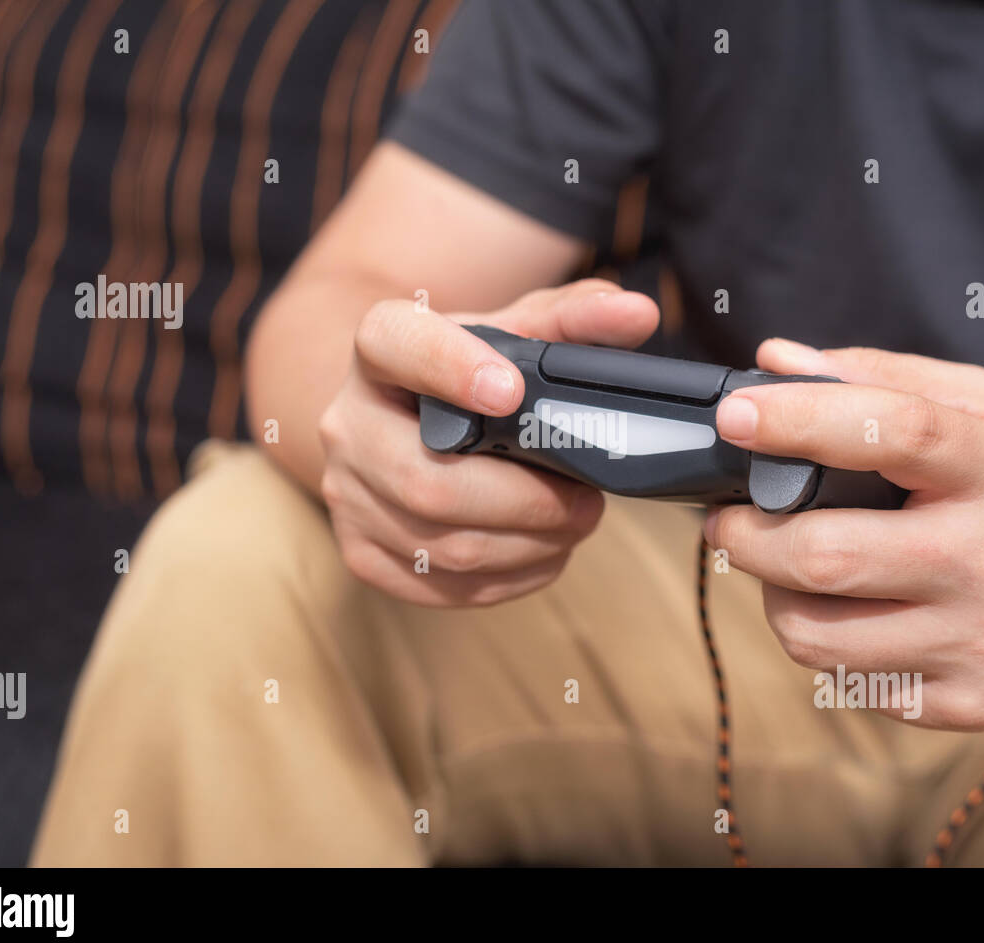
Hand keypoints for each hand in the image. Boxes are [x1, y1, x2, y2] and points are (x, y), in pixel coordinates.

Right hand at [318, 279, 657, 605]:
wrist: (396, 418)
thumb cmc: (466, 370)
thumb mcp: (515, 331)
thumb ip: (574, 318)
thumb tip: (637, 315)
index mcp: (381, 347)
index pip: (397, 345)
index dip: (450, 368)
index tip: (509, 391)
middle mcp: (346, 421)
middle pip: (428, 481)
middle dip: (528, 502)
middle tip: (588, 500)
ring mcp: (347, 494)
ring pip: (443, 545)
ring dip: (530, 546)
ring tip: (573, 524)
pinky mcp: (361, 553)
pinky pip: (441, 586)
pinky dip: (509, 579)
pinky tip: (541, 552)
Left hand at [704, 339, 983, 729]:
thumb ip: (884, 377)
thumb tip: (779, 362)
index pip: (893, 431)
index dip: (800, 420)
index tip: (736, 414)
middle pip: (825, 556)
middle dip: (745, 536)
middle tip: (730, 518)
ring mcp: (976, 640)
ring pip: (815, 634)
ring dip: (774, 597)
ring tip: (789, 569)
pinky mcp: (965, 703)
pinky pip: (848, 681)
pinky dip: (824, 644)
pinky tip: (847, 615)